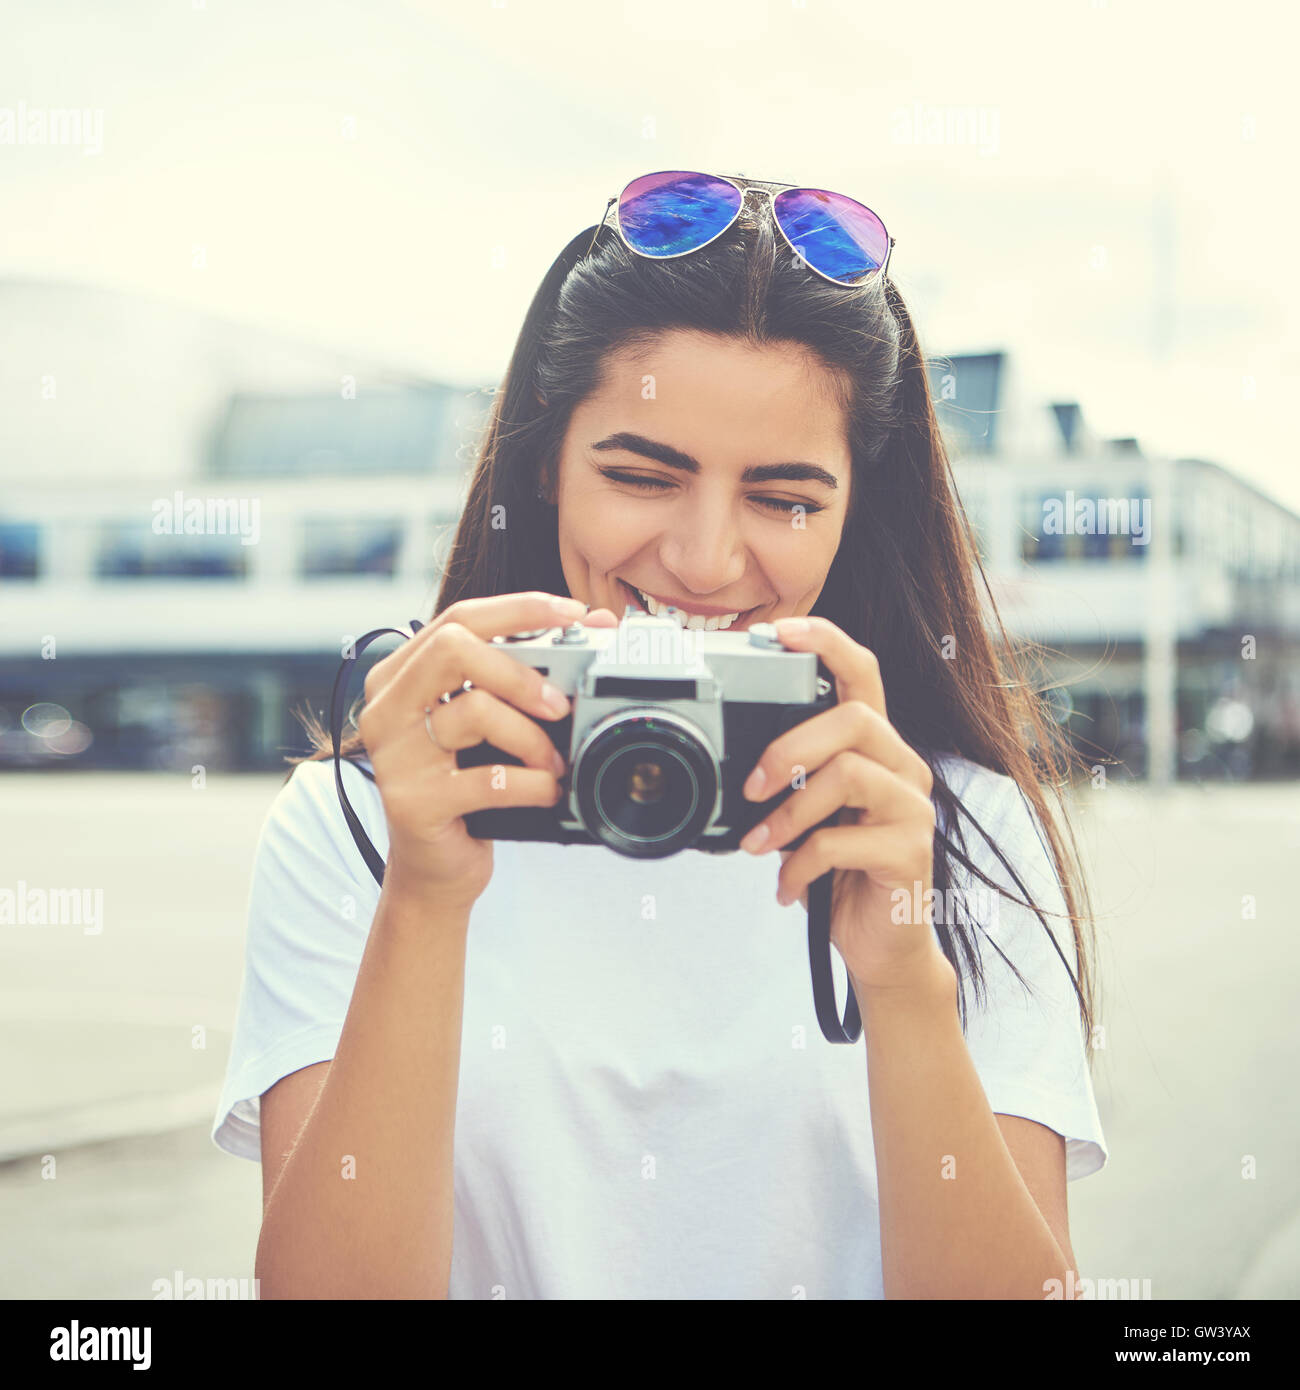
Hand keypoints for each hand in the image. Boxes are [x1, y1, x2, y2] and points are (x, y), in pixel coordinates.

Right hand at [358, 592, 618, 908]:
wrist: (435, 870)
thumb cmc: (468, 788)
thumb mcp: (492, 724)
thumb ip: (526, 674)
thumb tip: (598, 624)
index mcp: (400, 676)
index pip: (458, 618)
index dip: (519, 609)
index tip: (572, 614)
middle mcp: (386, 708)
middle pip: (453, 648)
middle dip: (520, 670)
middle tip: (559, 704)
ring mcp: (393, 755)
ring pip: (473, 709)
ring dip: (532, 737)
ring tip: (554, 762)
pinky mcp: (412, 803)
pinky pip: (488, 779)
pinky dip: (533, 784)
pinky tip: (548, 791)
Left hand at [736, 616, 947, 992]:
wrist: (881, 946)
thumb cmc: (839, 873)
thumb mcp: (805, 817)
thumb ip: (784, 783)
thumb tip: (728, 767)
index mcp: (874, 748)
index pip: (862, 673)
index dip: (826, 641)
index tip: (780, 630)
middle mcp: (902, 767)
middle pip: (856, 719)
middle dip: (791, 745)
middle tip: (750, 784)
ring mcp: (913, 808)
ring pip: (849, 774)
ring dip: (790, 811)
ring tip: (758, 845)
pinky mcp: (912, 851)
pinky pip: (845, 841)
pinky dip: (801, 864)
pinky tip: (786, 885)